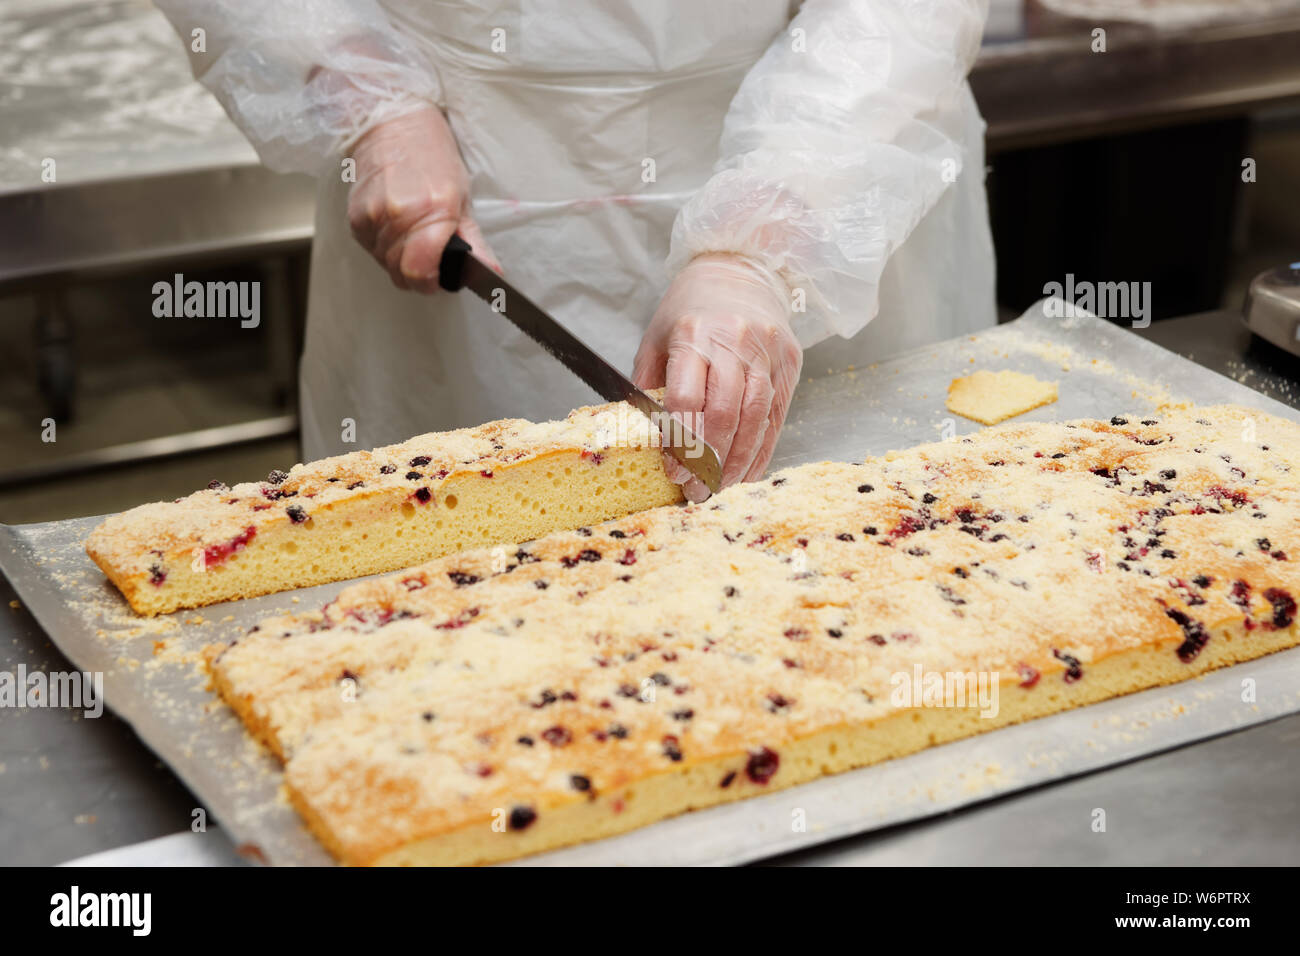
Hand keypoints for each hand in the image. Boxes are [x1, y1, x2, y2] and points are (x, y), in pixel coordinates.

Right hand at [347, 105, 500, 291]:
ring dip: (400, 259)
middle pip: (402, 275)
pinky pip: (371, 250)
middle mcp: (398, 216)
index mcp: (432, 211)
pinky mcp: (355, 218)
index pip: (419, 272)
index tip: (438, 277)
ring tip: (412, 232)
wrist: (391, 124)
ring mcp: (373, 217)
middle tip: (428, 253)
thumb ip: (474, 242)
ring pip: (386, 265)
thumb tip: (491, 272)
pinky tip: (395, 226)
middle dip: (418, 272)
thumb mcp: (462, 198)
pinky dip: (384, 247)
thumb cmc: (431, 157)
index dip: (430, 282)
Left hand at [633, 254, 801, 500]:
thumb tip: (638, 436)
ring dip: (737, 461)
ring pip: (755, 418)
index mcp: (694, 333)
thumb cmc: (691, 308)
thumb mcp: (657, 336)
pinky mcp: (789, 362)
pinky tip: (746, 471)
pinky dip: (761, 449)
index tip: (672, 470)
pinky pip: (776, 416)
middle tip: (696, 490)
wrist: (741, 271)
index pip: (687, 398)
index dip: (680, 441)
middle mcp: (734, 341)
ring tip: (720, 487)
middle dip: (709, 460)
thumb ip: (647, 384)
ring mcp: (767, 352)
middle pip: (725, 413)